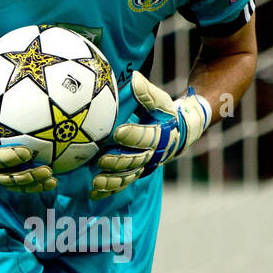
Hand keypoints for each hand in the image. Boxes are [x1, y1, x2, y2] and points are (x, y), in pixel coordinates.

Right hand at [0, 86, 56, 191]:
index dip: (6, 158)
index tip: (26, 152)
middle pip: (3, 178)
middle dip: (25, 176)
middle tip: (46, 171)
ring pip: (11, 184)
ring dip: (32, 184)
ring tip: (52, 180)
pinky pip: (15, 182)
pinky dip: (32, 184)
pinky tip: (51, 181)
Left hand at [90, 72, 211, 199]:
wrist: (178, 133)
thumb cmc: (164, 113)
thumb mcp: (160, 101)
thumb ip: (147, 93)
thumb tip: (134, 78)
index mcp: (160, 134)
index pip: (147, 136)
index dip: (133, 135)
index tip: (118, 132)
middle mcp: (153, 154)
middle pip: (135, 160)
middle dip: (119, 161)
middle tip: (103, 160)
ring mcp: (144, 166)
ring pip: (129, 176)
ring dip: (113, 180)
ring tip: (97, 182)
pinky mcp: (136, 173)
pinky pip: (123, 184)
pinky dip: (109, 190)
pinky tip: (94, 194)